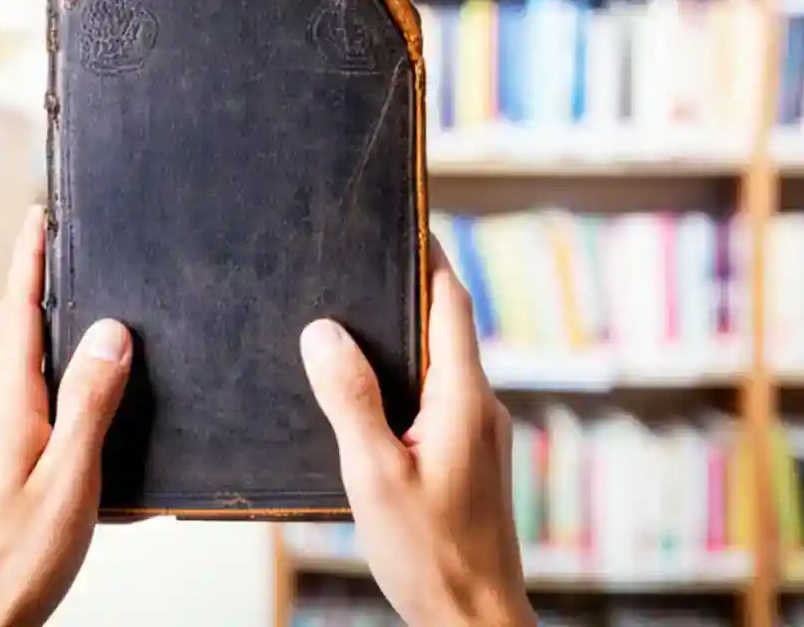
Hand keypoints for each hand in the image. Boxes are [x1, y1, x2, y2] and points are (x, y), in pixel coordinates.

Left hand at [0, 207, 131, 626]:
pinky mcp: (15, 463)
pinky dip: (77, 387)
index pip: (22, 311)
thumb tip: (111, 330)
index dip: (32, 257)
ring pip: (41, 369)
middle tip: (79, 243)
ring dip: (67, 335)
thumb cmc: (16, 558)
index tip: (43, 211)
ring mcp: (4, 438)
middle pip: (29, 331)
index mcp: (10, 403)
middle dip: (53, 284)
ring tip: (103, 310)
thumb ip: (91, 402)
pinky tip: (106, 402)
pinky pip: (49, 405)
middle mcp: (1, 411)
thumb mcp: (69, 476)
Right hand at [299, 239, 535, 626]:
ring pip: (441, 364)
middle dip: (408, 290)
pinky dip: (407, 378)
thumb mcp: (374, 473)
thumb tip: (324, 332)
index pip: (450, 303)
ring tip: (353, 321)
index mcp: (462, 398)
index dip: (429, 255)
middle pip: (447, 326)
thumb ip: (350, 399)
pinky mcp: (469, 457)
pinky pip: (438, 397)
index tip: (404, 217)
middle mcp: (479, 406)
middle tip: (360, 261)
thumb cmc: (430, 554)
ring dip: (405, 337)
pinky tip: (369, 394)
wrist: (475, 618)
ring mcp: (478, 433)